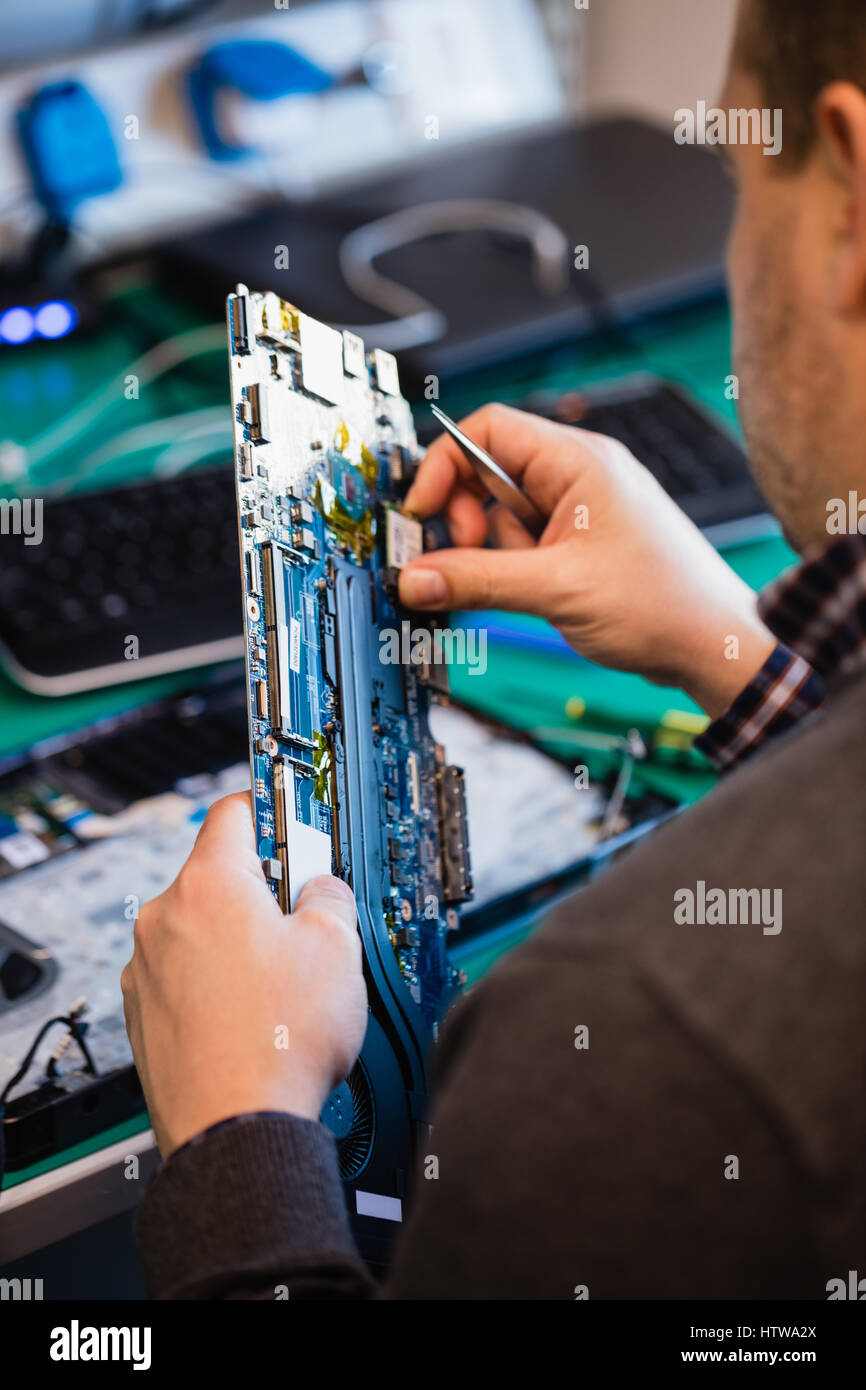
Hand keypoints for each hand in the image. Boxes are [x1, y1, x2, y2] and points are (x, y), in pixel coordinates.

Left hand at [122, 792, 366, 1156]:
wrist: (238, 1130)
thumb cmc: (281, 1041)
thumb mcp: (338, 947)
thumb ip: (330, 896)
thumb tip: (323, 889)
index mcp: (209, 885)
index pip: (234, 810)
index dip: (273, 808)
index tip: (294, 815)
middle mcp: (165, 920)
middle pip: (218, 874)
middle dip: (264, 887)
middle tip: (308, 913)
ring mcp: (146, 970)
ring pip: (201, 929)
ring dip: (239, 938)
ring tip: (286, 977)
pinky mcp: (144, 1016)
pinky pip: (185, 976)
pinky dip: (217, 981)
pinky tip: (256, 1013)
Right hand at [398, 403, 774, 717]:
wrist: (713, 648)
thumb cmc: (662, 605)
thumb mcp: (556, 591)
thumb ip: (477, 581)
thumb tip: (414, 579)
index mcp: (579, 461)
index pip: (487, 428)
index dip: (442, 465)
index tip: (421, 512)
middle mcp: (578, 476)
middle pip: (486, 475)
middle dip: (468, 521)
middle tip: (467, 562)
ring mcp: (579, 511)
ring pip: (501, 517)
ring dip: (495, 554)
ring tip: (527, 588)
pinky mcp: (578, 545)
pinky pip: (523, 545)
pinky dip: (513, 570)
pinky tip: (535, 596)